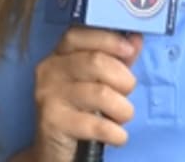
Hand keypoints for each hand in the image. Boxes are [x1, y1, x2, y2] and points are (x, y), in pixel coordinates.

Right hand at [31, 29, 143, 161]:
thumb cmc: (82, 111)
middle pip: (95, 61)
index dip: (106, 39)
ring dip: (123, 109)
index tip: (129, 50)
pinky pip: (97, 124)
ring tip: (122, 117)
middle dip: (123, 79)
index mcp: (59, 55)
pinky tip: (117, 136)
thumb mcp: (100, 82)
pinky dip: (116, 133)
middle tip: (128, 93)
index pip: (77, 35)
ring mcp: (48, 95)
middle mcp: (49, 71)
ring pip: (100, 93)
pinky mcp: (52, 122)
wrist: (55, 150)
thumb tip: (136, 38)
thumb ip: (118, 60)